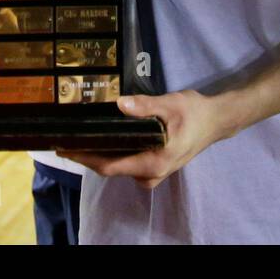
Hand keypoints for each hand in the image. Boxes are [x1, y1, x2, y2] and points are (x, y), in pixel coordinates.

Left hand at [57, 90, 229, 189]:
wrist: (216, 121)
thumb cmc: (195, 113)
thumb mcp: (171, 104)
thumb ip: (145, 106)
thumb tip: (120, 103)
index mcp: (153, 162)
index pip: (110, 166)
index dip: (84, 158)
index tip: (63, 148)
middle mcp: (150, 174)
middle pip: (110, 167)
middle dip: (87, 154)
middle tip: (64, 137)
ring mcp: (152, 173)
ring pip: (118, 166)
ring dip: (98, 153)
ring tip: (78, 136)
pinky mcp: (154, 166)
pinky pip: (126, 162)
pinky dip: (112, 152)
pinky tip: (102, 137)